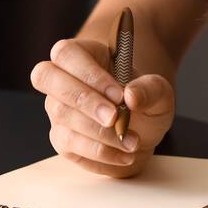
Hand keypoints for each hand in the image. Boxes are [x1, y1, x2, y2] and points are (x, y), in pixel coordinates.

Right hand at [30, 38, 174, 177]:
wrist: (143, 131)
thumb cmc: (145, 101)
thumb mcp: (160, 91)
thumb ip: (151, 89)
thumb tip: (131, 96)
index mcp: (83, 55)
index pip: (67, 53)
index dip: (89, 73)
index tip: (119, 95)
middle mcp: (62, 79)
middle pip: (47, 77)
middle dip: (84, 100)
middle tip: (114, 118)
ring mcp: (57, 109)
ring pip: (61, 115)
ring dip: (98, 132)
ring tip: (132, 141)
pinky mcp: (61, 138)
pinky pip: (69, 144)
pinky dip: (100, 152)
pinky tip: (124, 155)